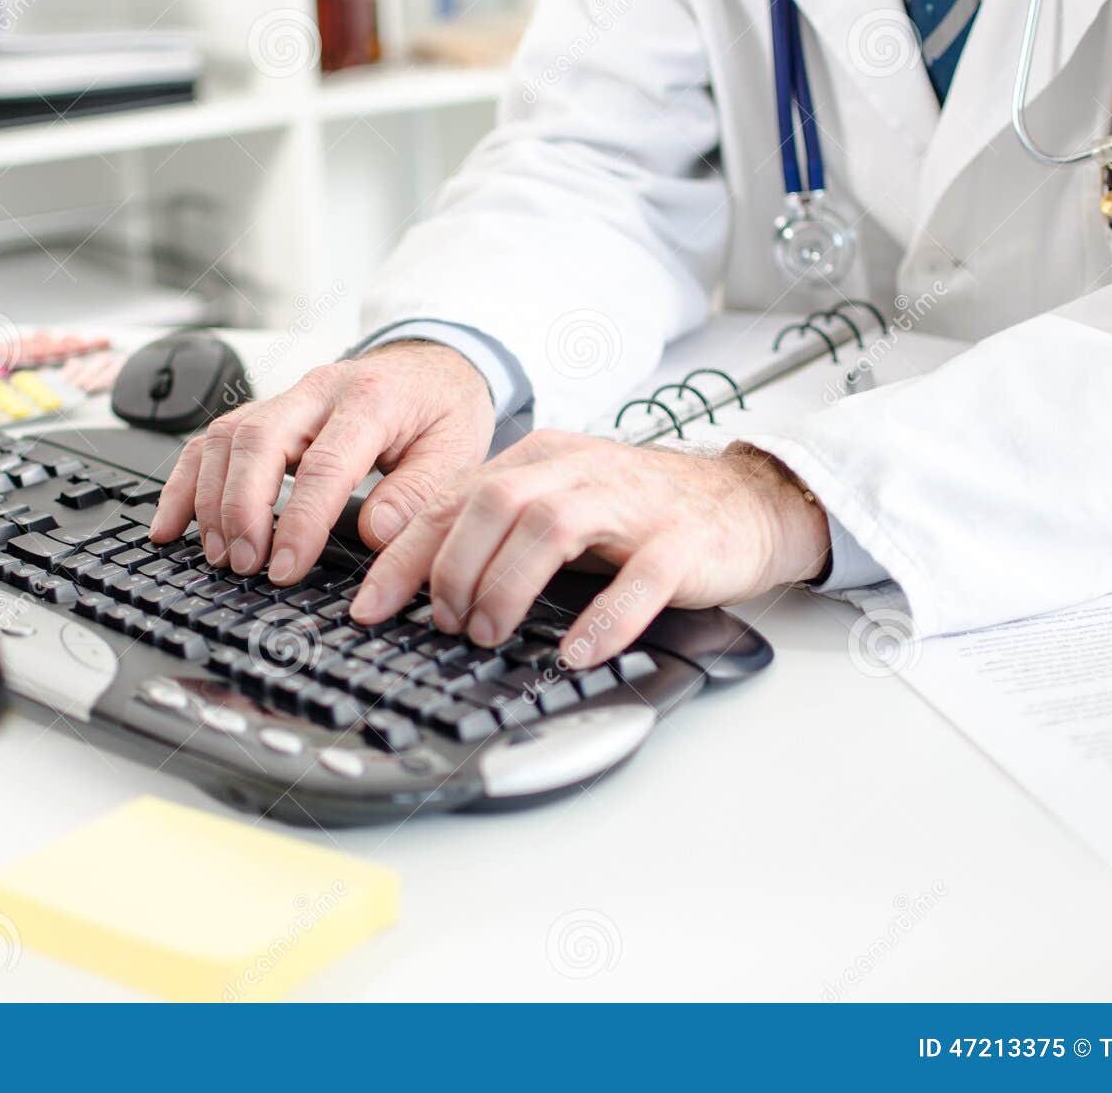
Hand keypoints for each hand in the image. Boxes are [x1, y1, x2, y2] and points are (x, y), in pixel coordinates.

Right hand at [149, 340, 494, 583]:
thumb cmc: (442, 409)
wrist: (434, 366)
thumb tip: (376, 535)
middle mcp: (318, 391)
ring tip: (217, 555)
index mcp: (370, 400)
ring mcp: (286, 398)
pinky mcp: (265, 412)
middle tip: (243, 563)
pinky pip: (210, 441)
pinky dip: (185, 483)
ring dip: (211, 500)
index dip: (299, 521)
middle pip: (257, 440)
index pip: (324, 463)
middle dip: (241, 508)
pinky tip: (172, 524)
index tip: (286, 567)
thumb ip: (418, 493)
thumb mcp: (456, 451)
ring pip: (225, 437)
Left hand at [348, 434, 831, 667]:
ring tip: (489, 634)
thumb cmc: (638, 513)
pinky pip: (638, 578)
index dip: (403, 556)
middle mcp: (579, 471)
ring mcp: (632, 503)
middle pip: (493, 503)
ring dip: (507, 587)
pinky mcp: (680, 542)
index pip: (453, 500)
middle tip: (444, 623)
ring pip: (550, 528)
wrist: (744, 501)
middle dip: (453, 569)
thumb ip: (497, 529)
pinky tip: (575, 653)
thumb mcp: (558, 504)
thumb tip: (420, 584)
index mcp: (539, 459)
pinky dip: (603, 618)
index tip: (367, 607)